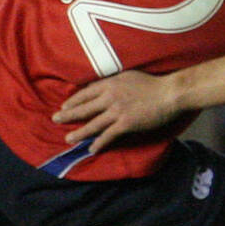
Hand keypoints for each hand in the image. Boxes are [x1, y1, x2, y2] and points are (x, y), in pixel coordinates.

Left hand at [53, 70, 184, 153]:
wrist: (169, 93)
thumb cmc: (153, 84)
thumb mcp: (129, 76)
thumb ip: (115, 82)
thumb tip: (104, 87)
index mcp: (110, 84)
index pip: (85, 93)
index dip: (73, 100)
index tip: (64, 106)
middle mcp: (110, 97)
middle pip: (83, 108)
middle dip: (67, 115)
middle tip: (55, 120)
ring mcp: (117, 111)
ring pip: (92, 124)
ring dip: (79, 133)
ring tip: (68, 139)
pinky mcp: (125, 124)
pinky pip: (108, 135)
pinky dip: (99, 143)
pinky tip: (92, 149)